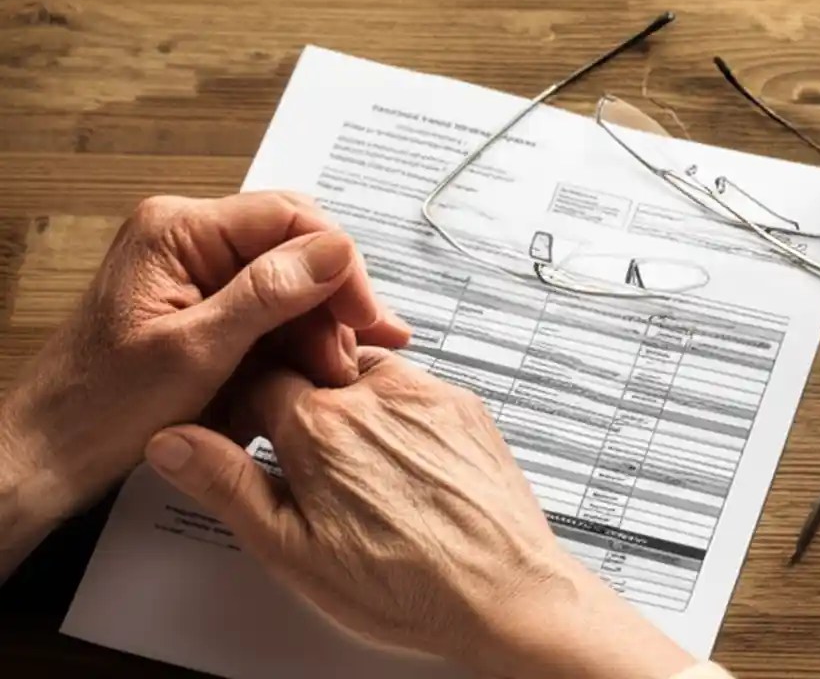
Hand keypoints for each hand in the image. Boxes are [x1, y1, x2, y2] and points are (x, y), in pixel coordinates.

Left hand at [0, 191, 410, 572]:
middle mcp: (189, 238)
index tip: (365, 315)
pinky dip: (298, 339)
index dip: (340, 265)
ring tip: (337, 374)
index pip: (291, 216)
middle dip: (333, 301)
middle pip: (295, 248)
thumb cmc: (99, 408)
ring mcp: (197, 271)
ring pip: (290, 282)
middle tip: (351, 358)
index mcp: (177, 230)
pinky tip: (318, 369)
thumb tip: (336, 251)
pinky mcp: (205, 304)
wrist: (50, 452)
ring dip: (320, 326)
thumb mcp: (196, 352)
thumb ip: (268, 295)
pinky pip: (269, 309)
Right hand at [145, 349, 694, 678]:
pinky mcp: (464, 407)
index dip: (245, 404)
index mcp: (319, 426)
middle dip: (299, 403)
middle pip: (313, 369)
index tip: (248, 430)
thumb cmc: (409, 585)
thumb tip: (173, 441)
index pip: (256, 376)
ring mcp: (427, 396)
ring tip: (359, 469)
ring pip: (365, 374)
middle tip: (309, 461)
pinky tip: (401, 464)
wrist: (504, 593)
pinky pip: (414, 388)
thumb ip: (227, 485)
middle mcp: (376, 396)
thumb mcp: (292, 550)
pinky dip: (397, 413)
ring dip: (351, 404)